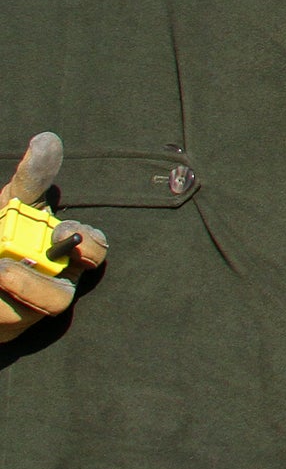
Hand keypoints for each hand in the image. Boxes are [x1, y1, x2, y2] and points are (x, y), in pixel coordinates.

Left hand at [0, 134, 106, 344]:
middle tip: (3, 267)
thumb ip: (32, 179)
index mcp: (67, 255)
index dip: (87, 246)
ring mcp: (25, 315)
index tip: (64, 230)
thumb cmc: (4, 233)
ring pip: (20, 319)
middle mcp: (54, 288)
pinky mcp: (7, 328)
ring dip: (7, 294)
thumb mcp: (14, 205)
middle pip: (58, 298)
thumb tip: (46, 139)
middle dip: (34, 285)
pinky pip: (5, 318)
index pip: (93, 253)